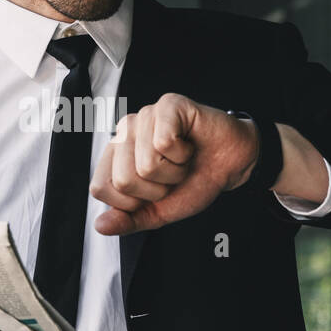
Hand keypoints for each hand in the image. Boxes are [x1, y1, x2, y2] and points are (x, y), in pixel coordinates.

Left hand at [90, 93, 259, 234]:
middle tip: (173, 175)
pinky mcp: (167, 105)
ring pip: (146, 165)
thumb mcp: (158, 210)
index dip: (132, 202)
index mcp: (114, 155)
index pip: (99, 188)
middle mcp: (124, 132)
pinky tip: (190, 145)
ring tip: (183, 160)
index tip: (154, 190)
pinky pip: (164, 143)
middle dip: (157, 189)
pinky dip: (184, 154)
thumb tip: (101, 226)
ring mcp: (144, 116)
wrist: (230, 164)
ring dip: (174, 172)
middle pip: (123, 180)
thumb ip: (128, 220)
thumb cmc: (194, 180)